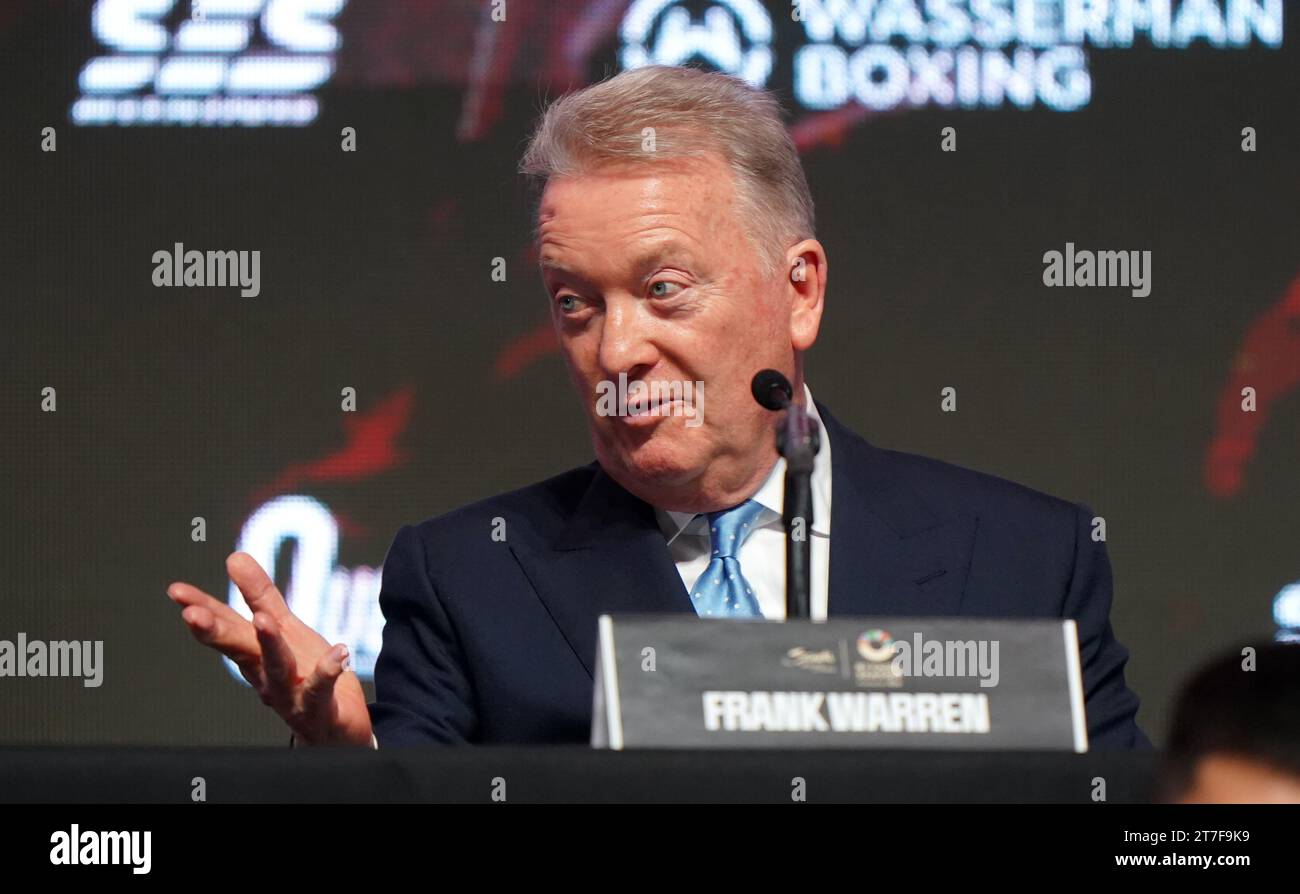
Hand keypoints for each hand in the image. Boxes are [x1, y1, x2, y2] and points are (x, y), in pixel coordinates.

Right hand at [168, 552, 372, 745]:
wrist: (336, 728)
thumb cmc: (305, 676)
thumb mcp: (285, 630)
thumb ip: (261, 596)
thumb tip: (235, 557)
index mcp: (255, 653)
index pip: (225, 626)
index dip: (201, 608)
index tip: (177, 592)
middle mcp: (266, 675)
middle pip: (240, 649)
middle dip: (216, 631)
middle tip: (193, 615)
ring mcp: (290, 695)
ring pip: (277, 669)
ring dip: (269, 646)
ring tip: (264, 620)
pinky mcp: (320, 709)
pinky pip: (321, 690)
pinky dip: (327, 672)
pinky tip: (338, 653)